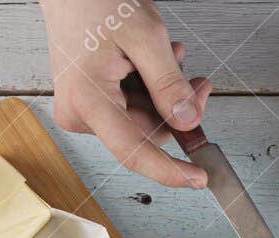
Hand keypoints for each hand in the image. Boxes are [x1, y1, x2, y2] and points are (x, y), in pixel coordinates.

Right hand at [38, 0, 211, 188]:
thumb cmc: (93, 2)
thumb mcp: (144, 36)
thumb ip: (168, 82)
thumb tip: (188, 120)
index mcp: (87, 101)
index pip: (133, 151)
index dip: (169, 169)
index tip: (197, 178)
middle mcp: (80, 114)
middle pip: (144, 133)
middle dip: (176, 109)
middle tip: (198, 81)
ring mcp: (83, 110)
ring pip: (142, 120)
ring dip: (164, 93)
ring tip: (169, 56)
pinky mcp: (90, 103)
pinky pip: (131, 108)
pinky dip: (150, 88)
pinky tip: (152, 62)